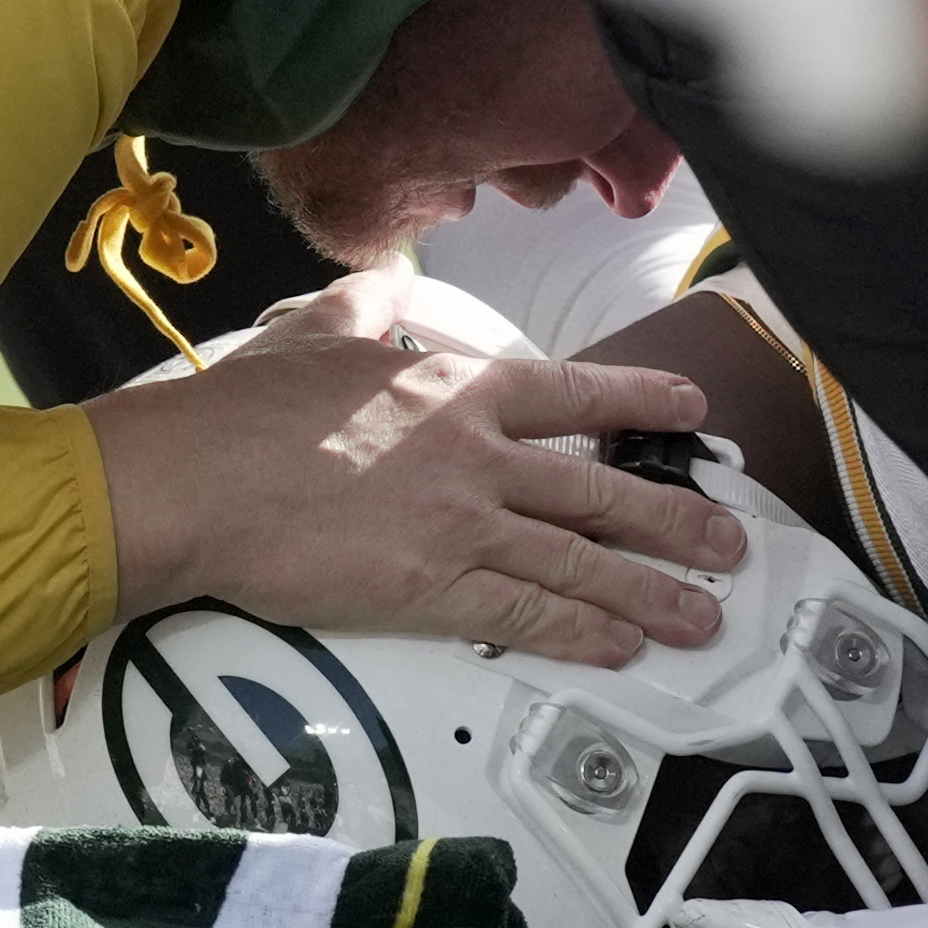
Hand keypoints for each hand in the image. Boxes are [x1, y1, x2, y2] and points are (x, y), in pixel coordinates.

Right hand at [80, 270, 747, 666]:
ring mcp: (459, 524)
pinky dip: (578, 631)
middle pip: (599, 488)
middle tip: (730, 541)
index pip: (573, 393)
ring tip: (703, 614)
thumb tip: (384, 280)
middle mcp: (476, 455)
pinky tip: (619, 647)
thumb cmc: (245, 409)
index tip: (689, 412)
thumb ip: (367, 305)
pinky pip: (523, 613)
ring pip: (579, 560)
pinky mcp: (428, 588)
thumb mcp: (317, 329)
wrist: (197, 479)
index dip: (640, 401)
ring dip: (651, 591)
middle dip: (674, 519)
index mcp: (455, 388)